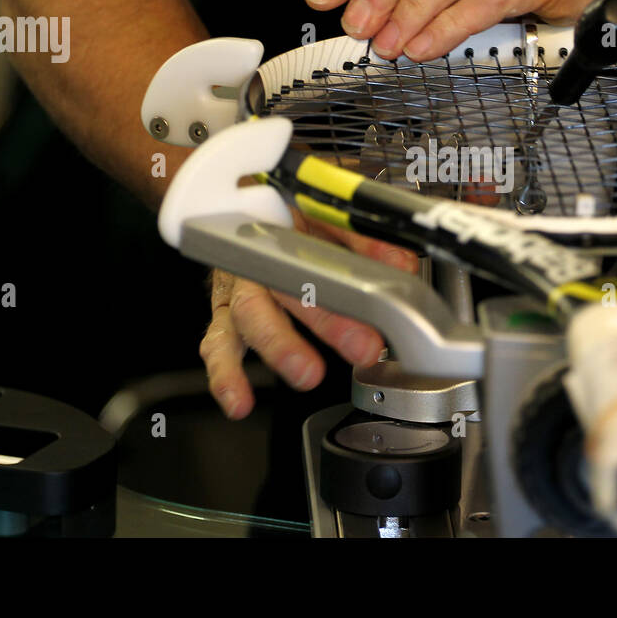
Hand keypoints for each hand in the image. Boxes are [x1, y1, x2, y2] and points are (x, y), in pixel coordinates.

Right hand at [199, 212, 417, 418]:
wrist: (239, 216)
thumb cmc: (284, 220)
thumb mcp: (327, 218)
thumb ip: (364, 240)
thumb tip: (399, 265)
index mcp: (286, 231)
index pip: (318, 252)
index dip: (351, 279)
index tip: (380, 305)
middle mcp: (258, 259)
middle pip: (288, 289)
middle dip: (328, 322)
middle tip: (362, 347)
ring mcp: (237, 290)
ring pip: (250, 316)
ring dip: (279, 348)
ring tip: (305, 374)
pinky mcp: (224, 318)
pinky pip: (217, 346)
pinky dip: (226, 376)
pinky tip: (240, 401)